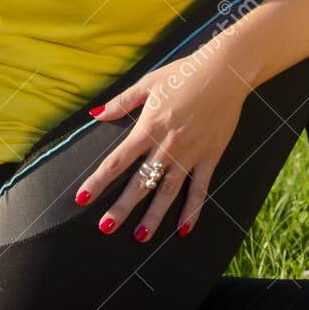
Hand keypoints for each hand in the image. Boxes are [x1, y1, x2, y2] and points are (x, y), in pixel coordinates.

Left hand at [75, 41, 250, 240]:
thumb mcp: (148, 83)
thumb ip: (121, 102)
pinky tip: (184, 230)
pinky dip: (192, 211)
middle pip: (140, 183)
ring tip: (141, 237)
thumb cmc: (184, 74)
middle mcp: (166, 146)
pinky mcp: (210, 158)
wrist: (225, 72)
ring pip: (168, 192)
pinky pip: (200, 190)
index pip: (117, 161)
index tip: (82, 198)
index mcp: (148, 128)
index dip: (98, 181)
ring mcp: (190, 155)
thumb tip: (96, 114)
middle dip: (122, 207)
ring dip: (154, 216)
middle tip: (106, 227)